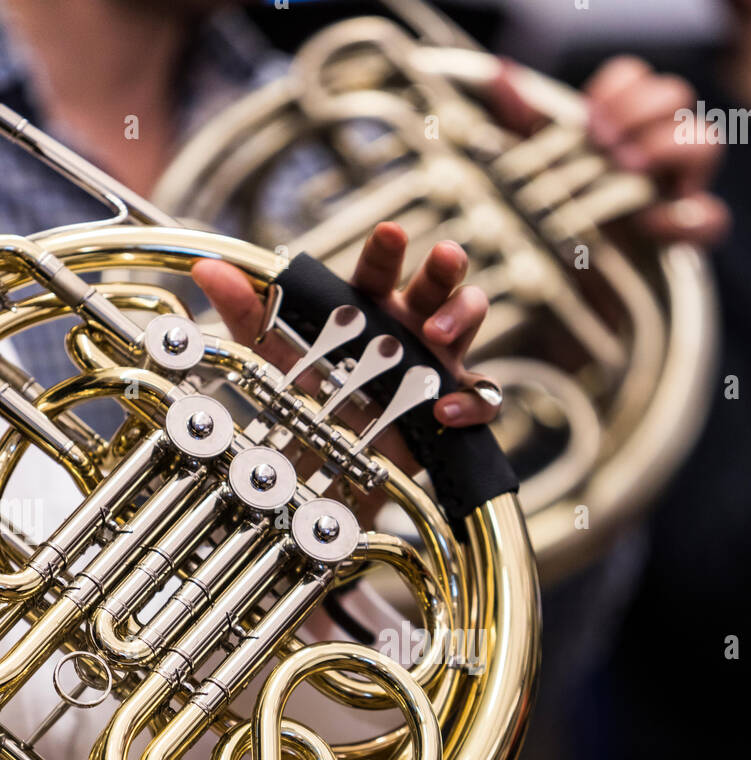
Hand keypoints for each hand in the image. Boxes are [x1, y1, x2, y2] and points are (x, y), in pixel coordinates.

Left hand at [192, 222, 497, 428]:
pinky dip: (470, 401)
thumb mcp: (272, 359)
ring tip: (436, 336)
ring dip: (462, 319)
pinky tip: (445, 410)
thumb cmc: (307, 399)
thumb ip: (245, 314)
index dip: (388, 250)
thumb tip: (207, 268)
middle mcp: (408, 329)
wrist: (325, 470)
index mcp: (369, 309)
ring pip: (469, 323)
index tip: (390, 234)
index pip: (381, 270)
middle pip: (438, 284)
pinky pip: (479, 398)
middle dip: (444, 267)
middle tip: (444, 258)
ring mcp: (436, 366)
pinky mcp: (452, 409)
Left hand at [487, 56, 729, 245]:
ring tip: (625, 169)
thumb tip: (501, 77)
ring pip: (705, 141)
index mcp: (619, 129)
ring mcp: (675, 192)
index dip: (619, 88)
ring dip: (666, 146)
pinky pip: (711, 220)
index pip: (638, 79)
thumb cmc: (543, 225)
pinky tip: (649, 224)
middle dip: (639, 111)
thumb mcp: (529, 173)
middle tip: (603, 143)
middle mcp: (654, 154)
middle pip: (676, 96)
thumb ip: (520, 124)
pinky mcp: (683, 238)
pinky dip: (685, 218)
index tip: (587, 119)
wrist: (548, 294)